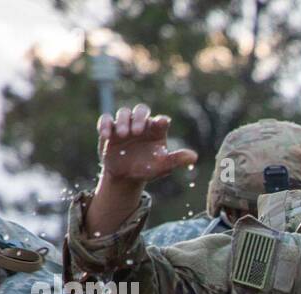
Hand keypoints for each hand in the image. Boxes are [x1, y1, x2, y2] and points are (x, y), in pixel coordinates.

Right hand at [87, 104, 196, 237]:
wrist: (126, 176)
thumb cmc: (147, 168)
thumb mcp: (162, 166)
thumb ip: (177, 160)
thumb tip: (194, 157)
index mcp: (156, 131)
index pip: (160, 121)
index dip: (161, 121)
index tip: (161, 124)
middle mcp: (141, 125)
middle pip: (141, 110)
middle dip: (139, 117)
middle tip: (137, 131)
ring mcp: (125, 125)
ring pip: (123, 113)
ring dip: (123, 121)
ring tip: (123, 135)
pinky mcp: (110, 130)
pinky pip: (106, 120)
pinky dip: (105, 125)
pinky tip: (106, 135)